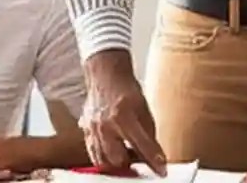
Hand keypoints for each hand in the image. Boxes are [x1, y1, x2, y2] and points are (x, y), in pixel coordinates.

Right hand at [80, 50, 166, 175]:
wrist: (106, 75)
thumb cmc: (126, 89)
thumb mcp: (144, 109)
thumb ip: (149, 133)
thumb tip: (156, 154)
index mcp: (124, 117)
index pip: (142, 146)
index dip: (154, 161)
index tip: (161, 171)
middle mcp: (106, 125)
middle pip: (117, 160)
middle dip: (130, 165)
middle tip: (139, 162)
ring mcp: (93, 129)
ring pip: (102, 161)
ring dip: (115, 164)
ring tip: (125, 158)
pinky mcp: (85, 130)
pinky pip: (93, 152)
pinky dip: (103, 157)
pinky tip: (112, 152)